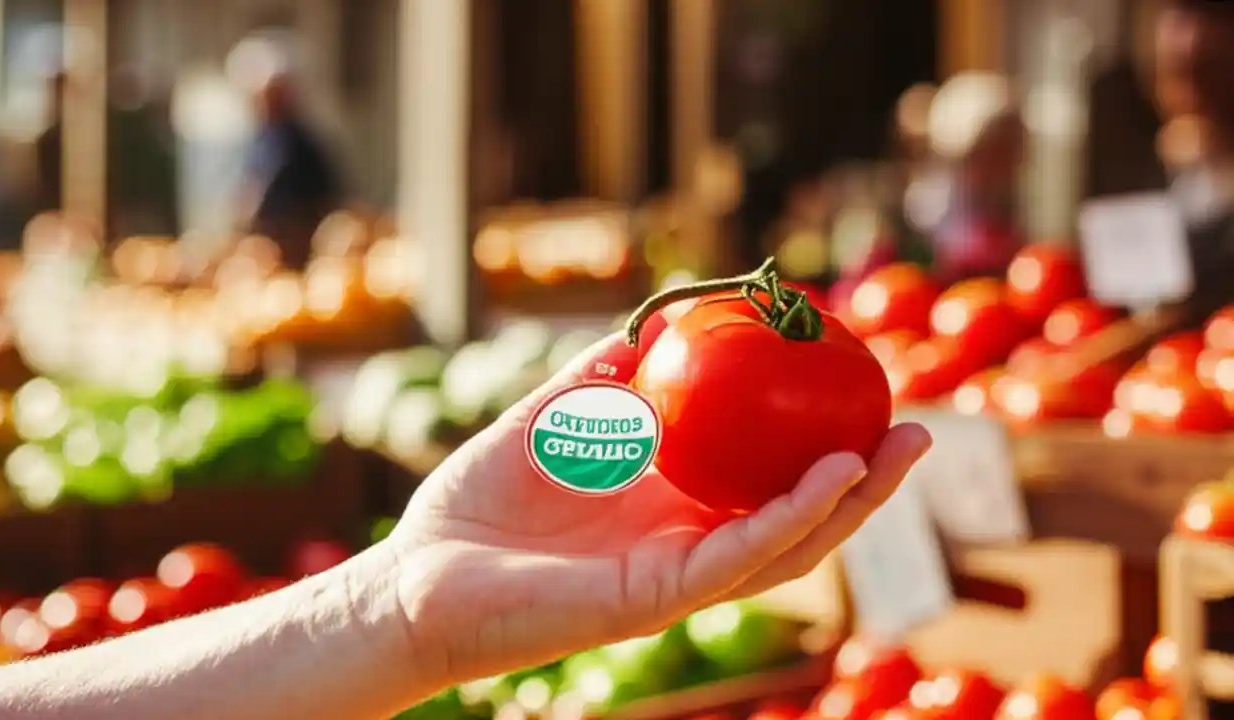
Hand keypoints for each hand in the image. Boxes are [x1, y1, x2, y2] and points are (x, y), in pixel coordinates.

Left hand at [346, 333, 931, 689]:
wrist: (416, 577)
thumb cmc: (477, 506)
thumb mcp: (551, 421)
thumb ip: (599, 379)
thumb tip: (647, 326)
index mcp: (668, 509)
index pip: (766, 482)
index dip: (819, 445)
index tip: (859, 391)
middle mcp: (685, 545)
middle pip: (799, 518)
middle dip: (865, 480)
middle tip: (917, 427)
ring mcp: (675, 577)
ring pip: (788, 545)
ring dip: (851, 501)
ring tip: (899, 449)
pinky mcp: (654, 599)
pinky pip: (738, 557)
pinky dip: (790, 517)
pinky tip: (833, 477)